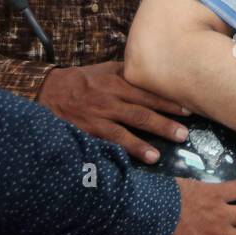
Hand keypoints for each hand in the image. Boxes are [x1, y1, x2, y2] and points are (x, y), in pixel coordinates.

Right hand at [39, 60, 191, 163]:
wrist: (48, 91)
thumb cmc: (82, 80)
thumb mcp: (106, 70)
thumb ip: (129, 73)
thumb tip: (155, 74)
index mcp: (117, 84)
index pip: (147, 95)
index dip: (168, 103)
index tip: (188, 111)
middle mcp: (109, 101)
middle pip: (140, 114)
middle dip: (163, 125)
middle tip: (183, 135)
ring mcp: (96, 119)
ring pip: (121, 132)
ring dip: (140, 145)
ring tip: (157, 156)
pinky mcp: (85, 133)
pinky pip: (102, 144)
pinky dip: (115, 154)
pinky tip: (127, 164)